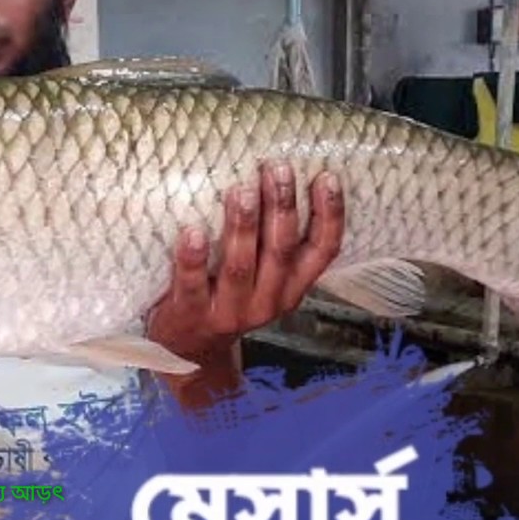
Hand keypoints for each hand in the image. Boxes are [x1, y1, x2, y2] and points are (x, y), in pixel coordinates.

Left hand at [147, 163, 344, 366]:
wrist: (189, 350)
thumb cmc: (226, 295)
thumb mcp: (261, 275)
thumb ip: (271, 240)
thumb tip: (275, 174)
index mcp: (291, 287)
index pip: (322, 251)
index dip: (329, 215)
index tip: (326, 177)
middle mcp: (267, 300)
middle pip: (281, 251)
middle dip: (282, 207)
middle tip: (277, 169)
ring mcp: (230, 311)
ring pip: (241, 266)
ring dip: (243, 226)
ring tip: (241, 190)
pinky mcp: (191, 314)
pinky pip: (194, 284)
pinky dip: (194, 258)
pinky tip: (192, 231)